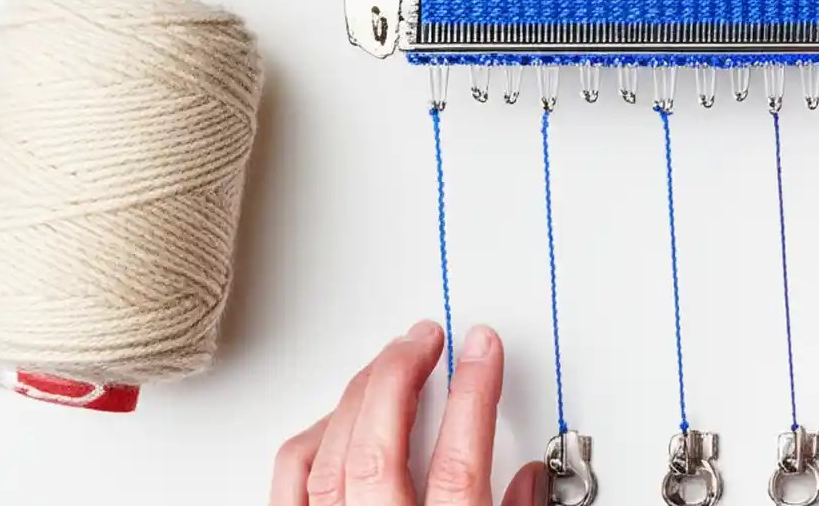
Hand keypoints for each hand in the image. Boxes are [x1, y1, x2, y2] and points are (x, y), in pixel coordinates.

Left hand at [270, 321, 544, 505]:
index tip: (481, 348)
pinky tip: (339, 420)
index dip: (472, 395)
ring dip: (360, 396)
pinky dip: (315, 439)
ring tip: (388, 364)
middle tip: (425, 338)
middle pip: (378, 446)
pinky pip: (292, 480)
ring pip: (331, 455)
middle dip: (401, 375)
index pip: (458, 464)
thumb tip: (526, 479)